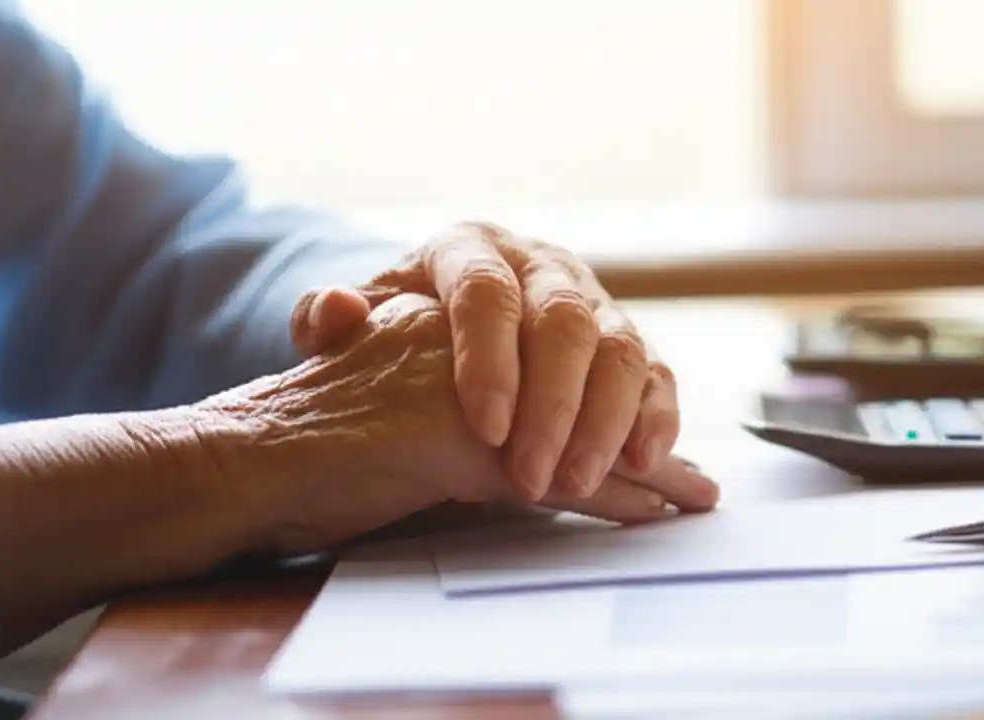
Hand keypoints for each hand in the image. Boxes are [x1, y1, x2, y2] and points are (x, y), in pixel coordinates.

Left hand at [289, 222, 680, 503]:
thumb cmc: (400, 329)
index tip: (485, 429)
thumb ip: (326, 319)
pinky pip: (656, 372)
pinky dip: (657, 415)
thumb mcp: (356, 322)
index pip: (486, 293)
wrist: (454, 320)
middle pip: (564, 320)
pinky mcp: (626, 341)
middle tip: (534, 477)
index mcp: (469, 248)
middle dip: (554, 404)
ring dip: (608, 419)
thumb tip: (336, 309)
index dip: (490, 359)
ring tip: (581, 481)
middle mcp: (540, 265)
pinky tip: (644, 461)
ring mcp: (592, 300)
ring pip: (622, 346)